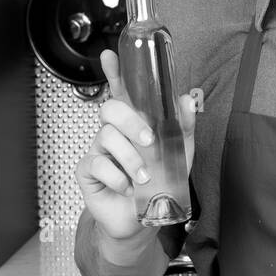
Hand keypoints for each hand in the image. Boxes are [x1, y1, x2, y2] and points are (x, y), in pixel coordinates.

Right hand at [73, 49, 197, 240]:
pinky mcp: (88, 170)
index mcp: (135, 122)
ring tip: (145, 177)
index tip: (110, 55)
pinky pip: (98, 164)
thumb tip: (186, 100)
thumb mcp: (180, 152)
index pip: (122, 91)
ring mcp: (99, 149)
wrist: (143, 220)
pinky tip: (128, 187)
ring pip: (106, 137)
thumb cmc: (160, 182)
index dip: (115, 72)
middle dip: (130, 122)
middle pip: (111, 109)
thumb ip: (185, 125)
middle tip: (149, 141)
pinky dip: (118, 177)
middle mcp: (114, 132)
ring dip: (131, 159)